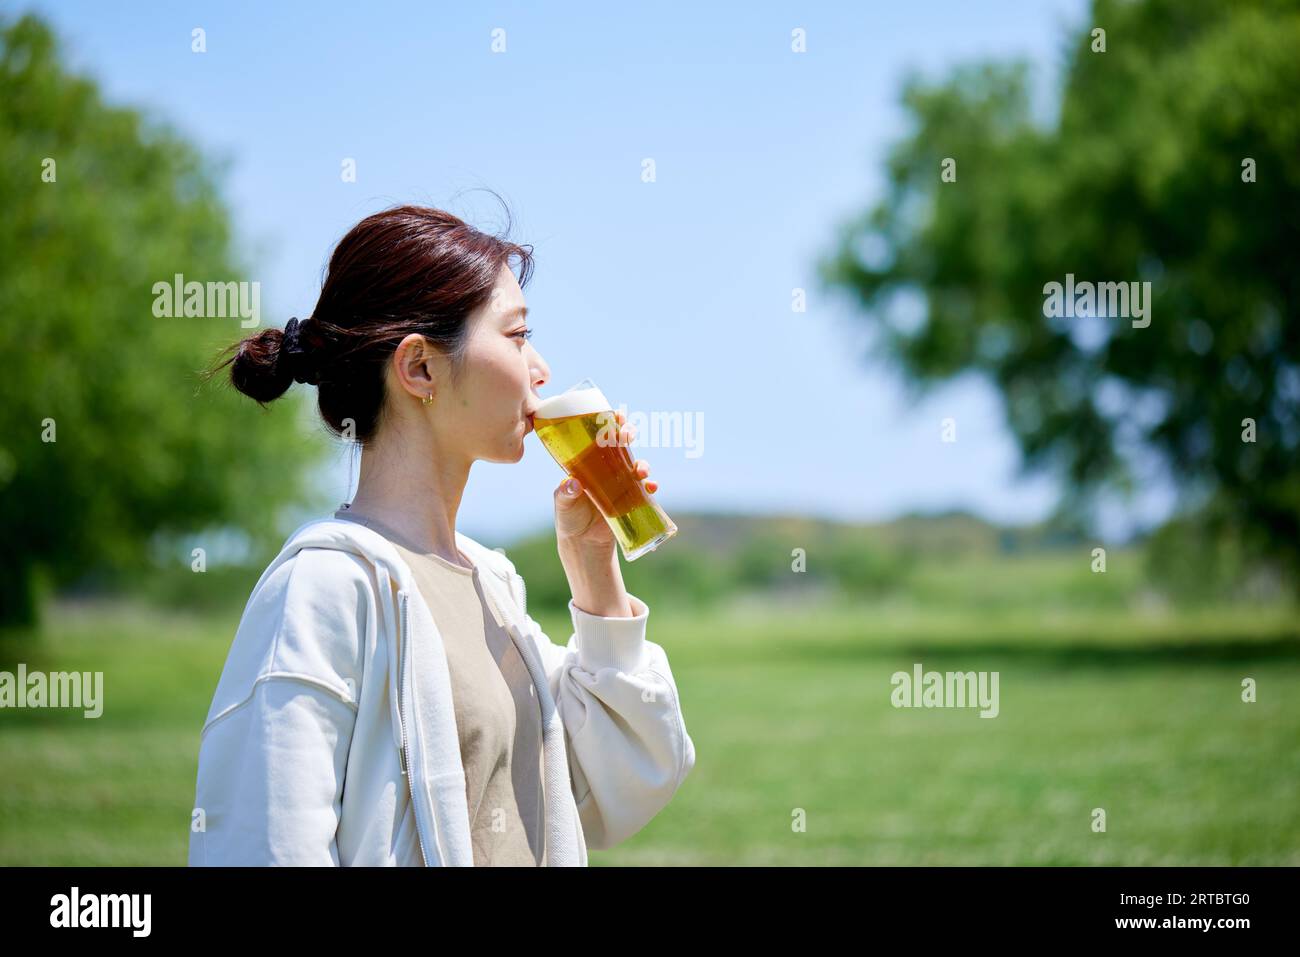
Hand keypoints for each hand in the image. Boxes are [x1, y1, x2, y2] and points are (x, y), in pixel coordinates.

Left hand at [552, 410, 654, 616]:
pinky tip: (652, 487)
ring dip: (642, 463)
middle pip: (619, 446)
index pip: (597, 438)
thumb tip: (572, 484)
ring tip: (642, 470)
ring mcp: (619, 483)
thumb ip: (565, 494)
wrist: (583, 543)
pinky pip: (644, 489)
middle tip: (629, 434)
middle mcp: (605, 470)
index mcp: (586, 465)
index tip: (615, 414)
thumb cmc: (569, 518)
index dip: (607, 424)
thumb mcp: (563, 505)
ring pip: (635, 465)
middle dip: (627, 435)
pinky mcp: (630, 499)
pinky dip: (650, 486)